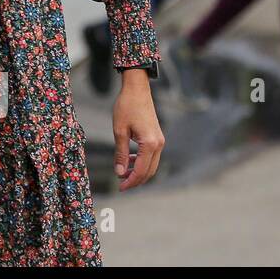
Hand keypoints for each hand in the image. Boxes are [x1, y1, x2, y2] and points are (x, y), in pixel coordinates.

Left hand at [112, 70, 164, 190]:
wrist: (137, 90)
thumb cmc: (126, 107)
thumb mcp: (119, 132)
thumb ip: (121, 154)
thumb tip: (120, 173)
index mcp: (150, 144)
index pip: (142, 171)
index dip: (131, 181)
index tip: (120, 188)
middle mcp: (159, 144)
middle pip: (150, 171)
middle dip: (136, 180)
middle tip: (121, 185)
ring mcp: (160, 141)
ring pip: (152, 165)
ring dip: (139, 171)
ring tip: (123, 173)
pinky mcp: (158, 138)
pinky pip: (151, 156)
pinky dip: (142, 162)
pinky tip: (130, 161)